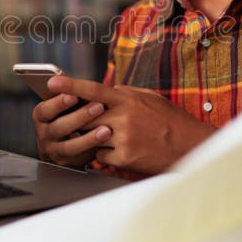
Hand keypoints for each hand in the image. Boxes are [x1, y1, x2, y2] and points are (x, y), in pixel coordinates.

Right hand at [32, 89, 111, 168]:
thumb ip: (70, 96)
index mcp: (42, 115)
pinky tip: (105, 140)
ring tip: (107, 129)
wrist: (68, 142)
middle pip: (59, 127)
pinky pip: (79, 157)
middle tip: (98, 107)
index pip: (45, 109)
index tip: (73, 95)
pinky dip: (92, 148)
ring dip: (89, 137)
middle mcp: (44, 133)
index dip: (58, 103)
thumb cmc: (70, 115)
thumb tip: (78, 83)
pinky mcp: (66, 162)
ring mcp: (54, 150)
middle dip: (79, 117)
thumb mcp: (66, 105)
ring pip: (69, 145)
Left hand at [47, 76, 216, 174]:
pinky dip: (108, 153)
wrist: (190, 146)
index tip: (52, 83)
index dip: (70, 86)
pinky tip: (126, 150)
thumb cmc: (170, 120)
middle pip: (86, 116)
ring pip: (92, 137)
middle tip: (84, 119)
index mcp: (127, 99)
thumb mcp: (149, 98)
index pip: (93, 90)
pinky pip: (102, 155)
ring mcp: (122, 138)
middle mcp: (123, 117)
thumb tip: (105, 90)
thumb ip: (124, 93)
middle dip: (83, 118)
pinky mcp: (123, 157)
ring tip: (120, 136)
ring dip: (97, 137)